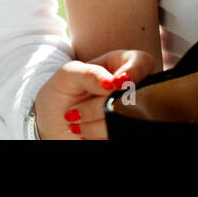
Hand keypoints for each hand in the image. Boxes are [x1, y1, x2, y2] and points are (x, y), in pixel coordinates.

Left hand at [34, 49, 154, 138]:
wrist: (55, 122)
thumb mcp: (69, 74)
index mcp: (123, 63)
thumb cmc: (63, 91)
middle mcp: (133, 87)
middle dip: (102, 104)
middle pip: (136, 93)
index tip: (115, 84)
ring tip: (76, 121)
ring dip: (96, 123)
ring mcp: (132, 111)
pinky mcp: (126, 130)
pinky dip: (98, 134)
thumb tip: (115, 83)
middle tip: (75, 110)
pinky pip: (119, 133)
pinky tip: (84, 133)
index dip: (133, 73)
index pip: (142, 62)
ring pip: (128, 118)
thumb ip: (91, 73)